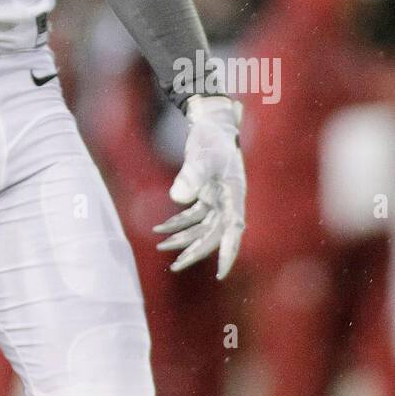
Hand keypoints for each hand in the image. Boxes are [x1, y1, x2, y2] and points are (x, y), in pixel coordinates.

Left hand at [154, 94, 245, 279]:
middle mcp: (229, 201)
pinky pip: (193, 216)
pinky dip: (178, 222)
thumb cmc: (211, 137)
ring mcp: (218, 200)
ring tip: (161, 245)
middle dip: (195, 251)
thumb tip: (177, 198)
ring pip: (201, 228)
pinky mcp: (206, 195)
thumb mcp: (201, 155)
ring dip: (183, 238)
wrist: (211, 122)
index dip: (228, 252)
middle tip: (176, 267)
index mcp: (235, 195)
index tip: (220, 273)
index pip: (233, 230)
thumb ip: (192, 175)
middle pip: (214, 234)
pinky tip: (161, 228)